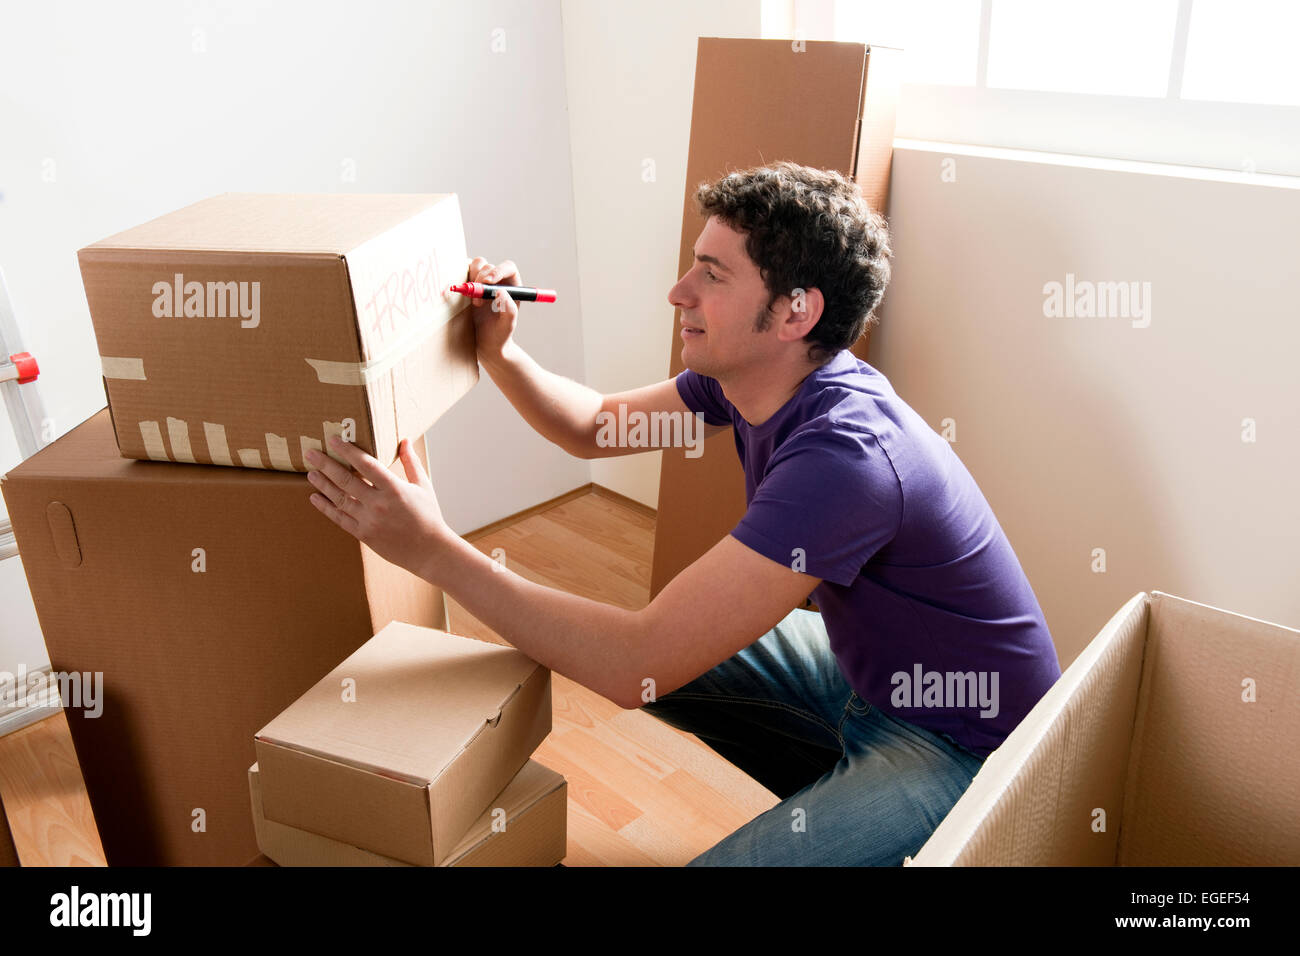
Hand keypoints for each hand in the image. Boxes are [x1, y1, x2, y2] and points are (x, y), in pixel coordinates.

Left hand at [305, 436, 453, 582]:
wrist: (429, 550)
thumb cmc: (428, 516)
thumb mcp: (423, 486)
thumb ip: (411, 463)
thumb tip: (405, 440)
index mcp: (395, 489)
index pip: (366, 465)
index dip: (348, 451)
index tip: (334, 440)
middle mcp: (379, 504)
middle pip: (346, 480)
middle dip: (326, 465)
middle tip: (311, 453)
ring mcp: (369, 520)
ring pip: (339, 498)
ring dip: (323, 484)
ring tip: (311, 473)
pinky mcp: (364, 534)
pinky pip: (340, 518)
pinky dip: (326, 507)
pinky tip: (315, 497)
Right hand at [466, 256, 519, 365]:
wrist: (485, 344)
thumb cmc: (499, 336)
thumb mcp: (507, 326)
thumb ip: (509, 310)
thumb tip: (501, 291)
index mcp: (513, 286)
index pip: (507, 268)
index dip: (497, 271)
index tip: (487, 282)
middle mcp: (498, 281)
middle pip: (488, 266)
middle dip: (480, 280)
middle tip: (477, 304)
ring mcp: (482, 282)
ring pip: (475, 266)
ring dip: (471, 279)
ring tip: (473, 303)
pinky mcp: (469, 286)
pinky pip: (463, 273)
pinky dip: (460, 279)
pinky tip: (462, 295)